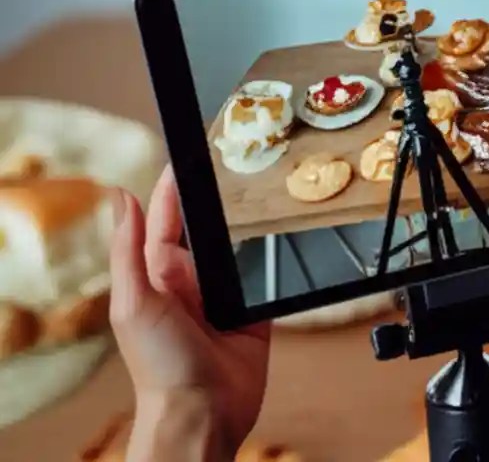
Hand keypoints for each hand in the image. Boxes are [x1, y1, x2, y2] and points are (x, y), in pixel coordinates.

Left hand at [110, 166, 270, 460]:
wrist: (203, 412)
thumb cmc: (160, 365)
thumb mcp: (135, 302)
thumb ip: (129, 250)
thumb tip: (121, 197)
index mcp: (157, 276)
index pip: (164, 220)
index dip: (174, 188)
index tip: (189, 156)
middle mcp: (191, 283)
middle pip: (206, 230)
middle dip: (218, 200)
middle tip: (237, 164)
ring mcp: (224, 299)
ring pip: (239, 250)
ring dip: (249, 227)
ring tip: (266, 191)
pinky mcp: (255, 314)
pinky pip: (268, 279)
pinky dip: (277, 261)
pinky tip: (287, 237)